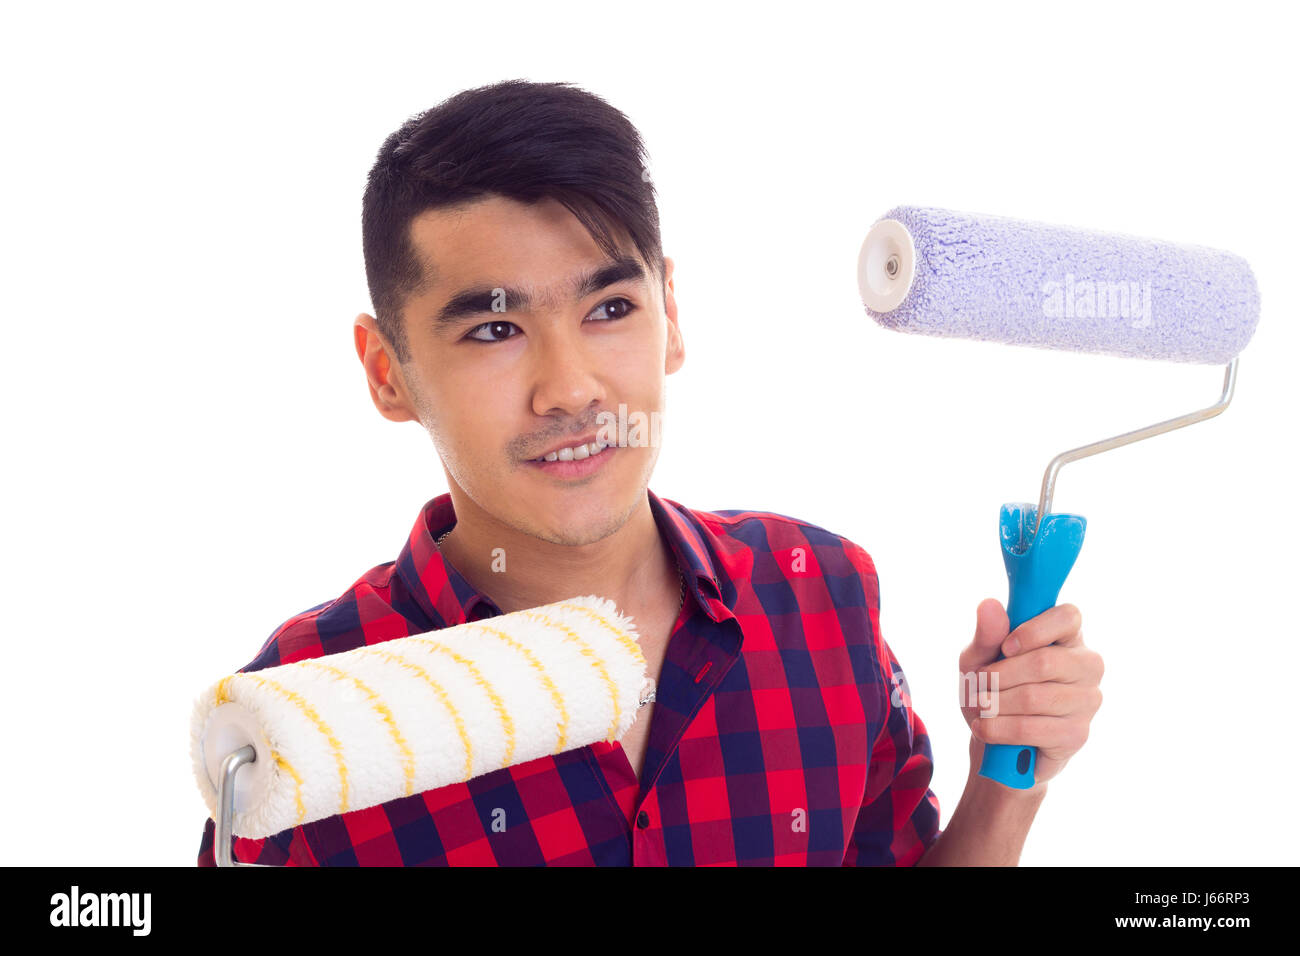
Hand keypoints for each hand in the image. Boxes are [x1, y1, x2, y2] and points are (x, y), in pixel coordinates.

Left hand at [959, 599, 1103, 786]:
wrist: (993, 740)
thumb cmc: (991, 689)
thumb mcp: (979, 659)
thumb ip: (986, 634)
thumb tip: (989, 604)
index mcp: (1067, 636)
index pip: (1068, 616)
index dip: (1034, 631)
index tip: (1005, 647)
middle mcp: (1086, 665)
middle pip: (1044, 662)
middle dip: (999, 676)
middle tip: (979, 684)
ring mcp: (1087, 701)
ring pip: (1033, 698)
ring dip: (994, 704)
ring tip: (981, 707)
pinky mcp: (1077, 734)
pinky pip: (1031, 729)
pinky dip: (998, 729)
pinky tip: (985, 728)